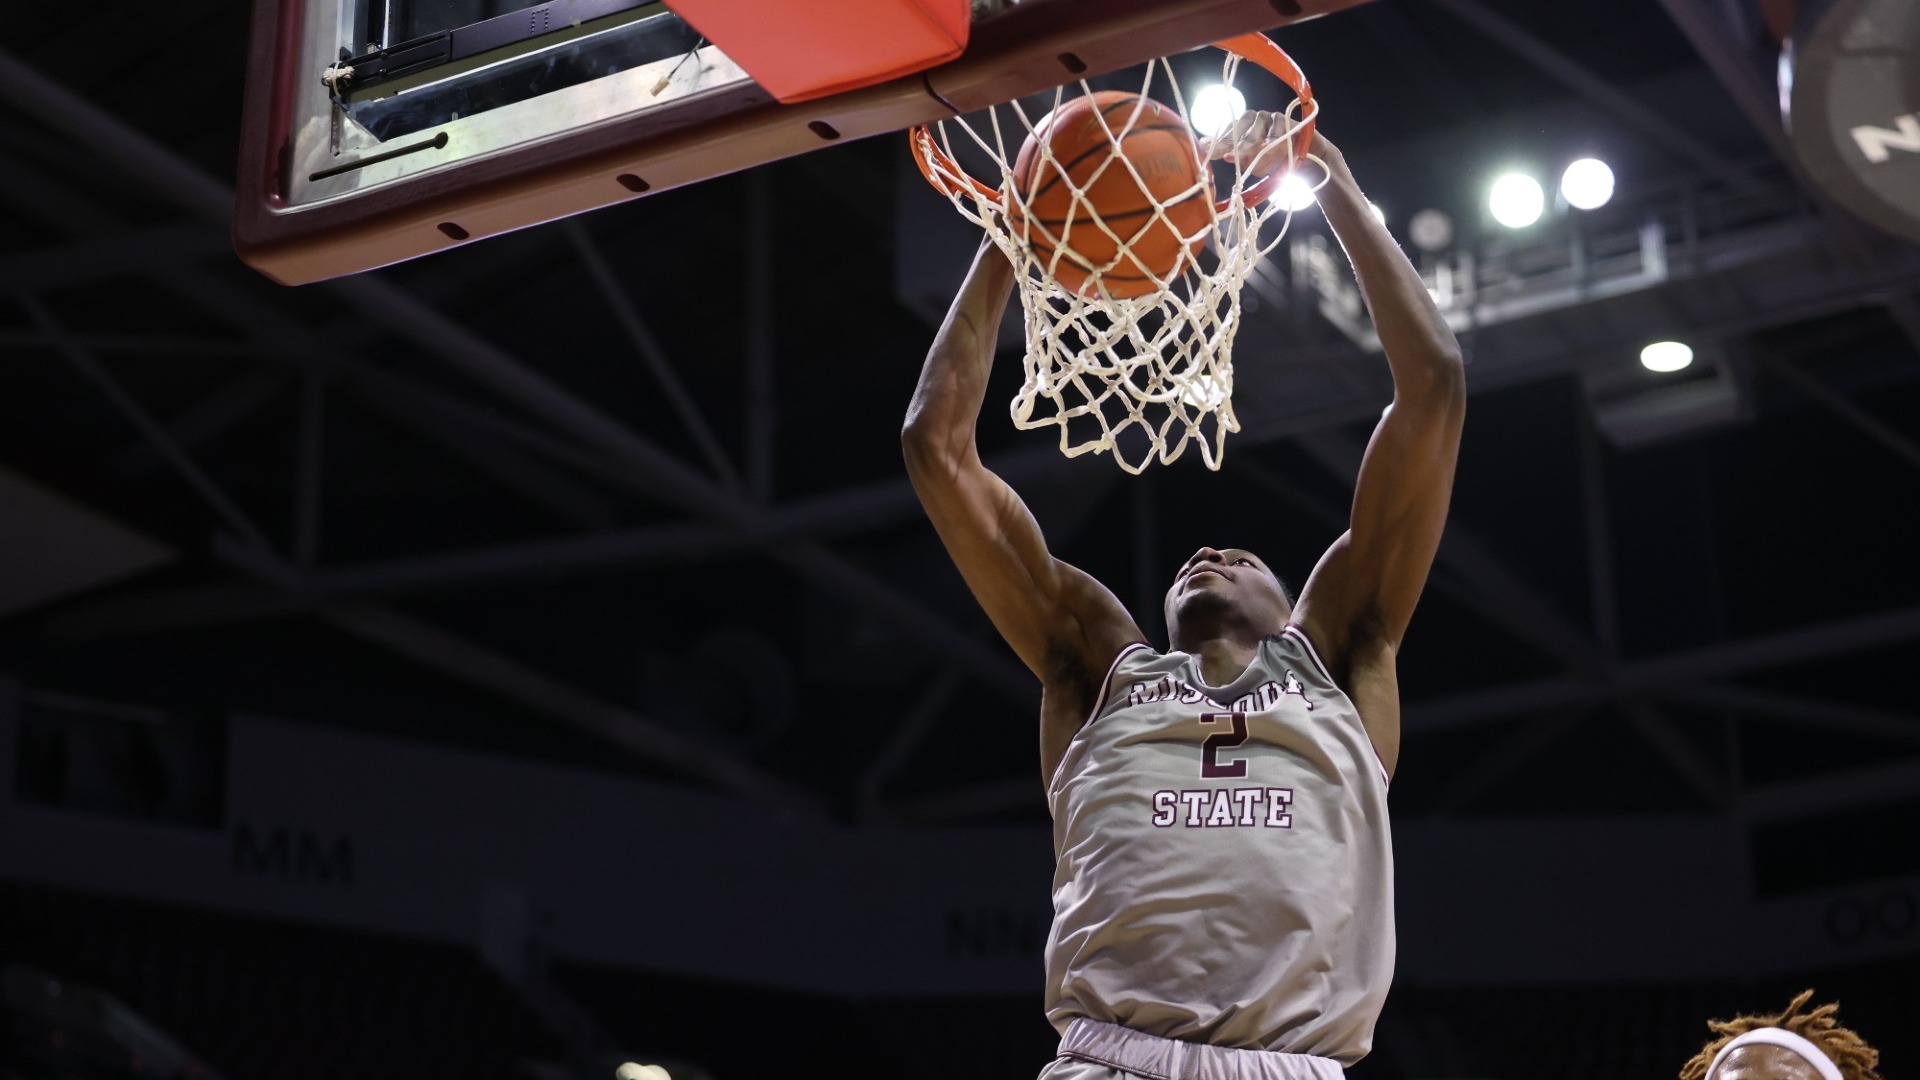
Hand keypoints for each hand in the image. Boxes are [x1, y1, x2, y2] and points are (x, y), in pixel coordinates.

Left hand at [1201, 113, 1341, 179]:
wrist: (1304, 155)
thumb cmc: (1273, 158)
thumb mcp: (1252, 161)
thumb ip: (1234, 156)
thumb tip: (1205, 145)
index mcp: (1241, 127)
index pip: (1228, 134)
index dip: (1220, 144)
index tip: (1210, 153)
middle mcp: (1253, 118)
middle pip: (1241, 131)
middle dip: (1235, 146)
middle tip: (1230, 157)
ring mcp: (1270, 117)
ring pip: (1259, 134)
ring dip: (1258, 151)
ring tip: (1256, 165)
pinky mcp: (1286, 119)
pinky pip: (1278, 131)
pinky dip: (1276, 142)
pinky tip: (1275, 148)